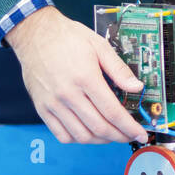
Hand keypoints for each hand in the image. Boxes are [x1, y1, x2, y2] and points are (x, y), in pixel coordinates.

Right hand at [5, 5, 146, 143]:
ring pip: (81, 135)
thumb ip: (119, 69)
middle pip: (99, 127)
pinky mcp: (42, 108)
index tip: (140, 134)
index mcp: (86, 78)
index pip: (112, 112)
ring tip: (111, 135)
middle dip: (119, 136)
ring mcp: (53, 104)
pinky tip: (89, 132)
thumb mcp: (99, 46)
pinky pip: (61, 135)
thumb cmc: (67, 37)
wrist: (35, 34)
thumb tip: (137, 87)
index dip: (129, 127)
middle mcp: (68, 94)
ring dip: (101, 140)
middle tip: (129, 135)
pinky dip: (78, 139)